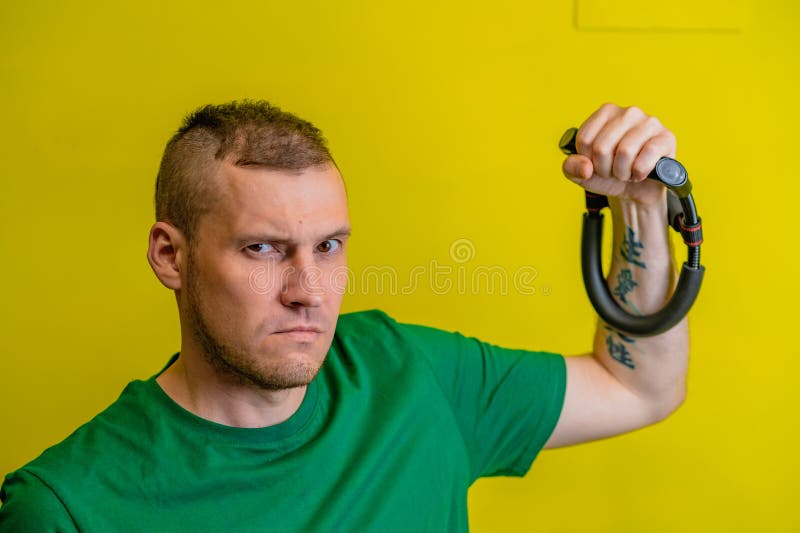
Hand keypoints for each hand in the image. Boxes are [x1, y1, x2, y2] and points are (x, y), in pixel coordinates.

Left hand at [562, 103, 676, 206]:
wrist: (635, 190)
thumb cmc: (609, 174)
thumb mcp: (582, 173)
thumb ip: (571, 167)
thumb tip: (586, 167)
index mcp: (605, 113)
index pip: (584, 140)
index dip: (587, 160)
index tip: (596, 163)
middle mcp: (628, 112)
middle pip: (602, 147)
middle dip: (604, 169)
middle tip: (613, 170)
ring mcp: (649, 122)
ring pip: (624, 152)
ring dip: (622, 173)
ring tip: (627, 172)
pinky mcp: (666, 138)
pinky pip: (645, 158)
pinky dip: (638, 173)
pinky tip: (641, 173)